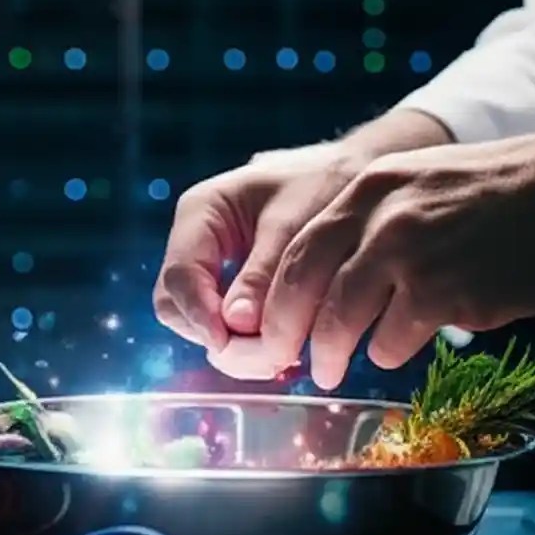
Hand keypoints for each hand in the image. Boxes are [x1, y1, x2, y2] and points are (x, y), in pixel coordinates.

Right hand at [153, 111, 453, 379]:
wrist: (355, 177)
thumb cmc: (326, 186)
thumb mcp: (296, 226)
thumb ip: (264, 274)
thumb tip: (235, 325)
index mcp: (201, 212)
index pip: (179, 277)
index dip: (199, 316)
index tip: (230, 343)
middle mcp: (197, 243)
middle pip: (179, 308)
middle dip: (219, 338)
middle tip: (270, 357)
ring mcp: (213, 268)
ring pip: (202, 324)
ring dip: (237, 347)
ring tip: (286, 355)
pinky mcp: (233, 288)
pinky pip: (227, 326)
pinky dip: (251, 343)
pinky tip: (288, 347)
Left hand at [260, 133, 534, 389]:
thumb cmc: (503, 190)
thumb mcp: (420, 179)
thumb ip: (371, 219)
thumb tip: (328, 275)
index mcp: (372, 186)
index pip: (300, 250)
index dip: (278, 299)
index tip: (270, 328)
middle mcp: (384, 219)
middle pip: (310, 291)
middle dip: (292, 337)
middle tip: (291, 362)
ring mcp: (416, 258)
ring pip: (346, 323)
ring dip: (340, 352)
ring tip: (342, 365)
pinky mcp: (450, 296)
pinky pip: (396, 342)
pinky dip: (392, 351)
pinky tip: (405, 343)